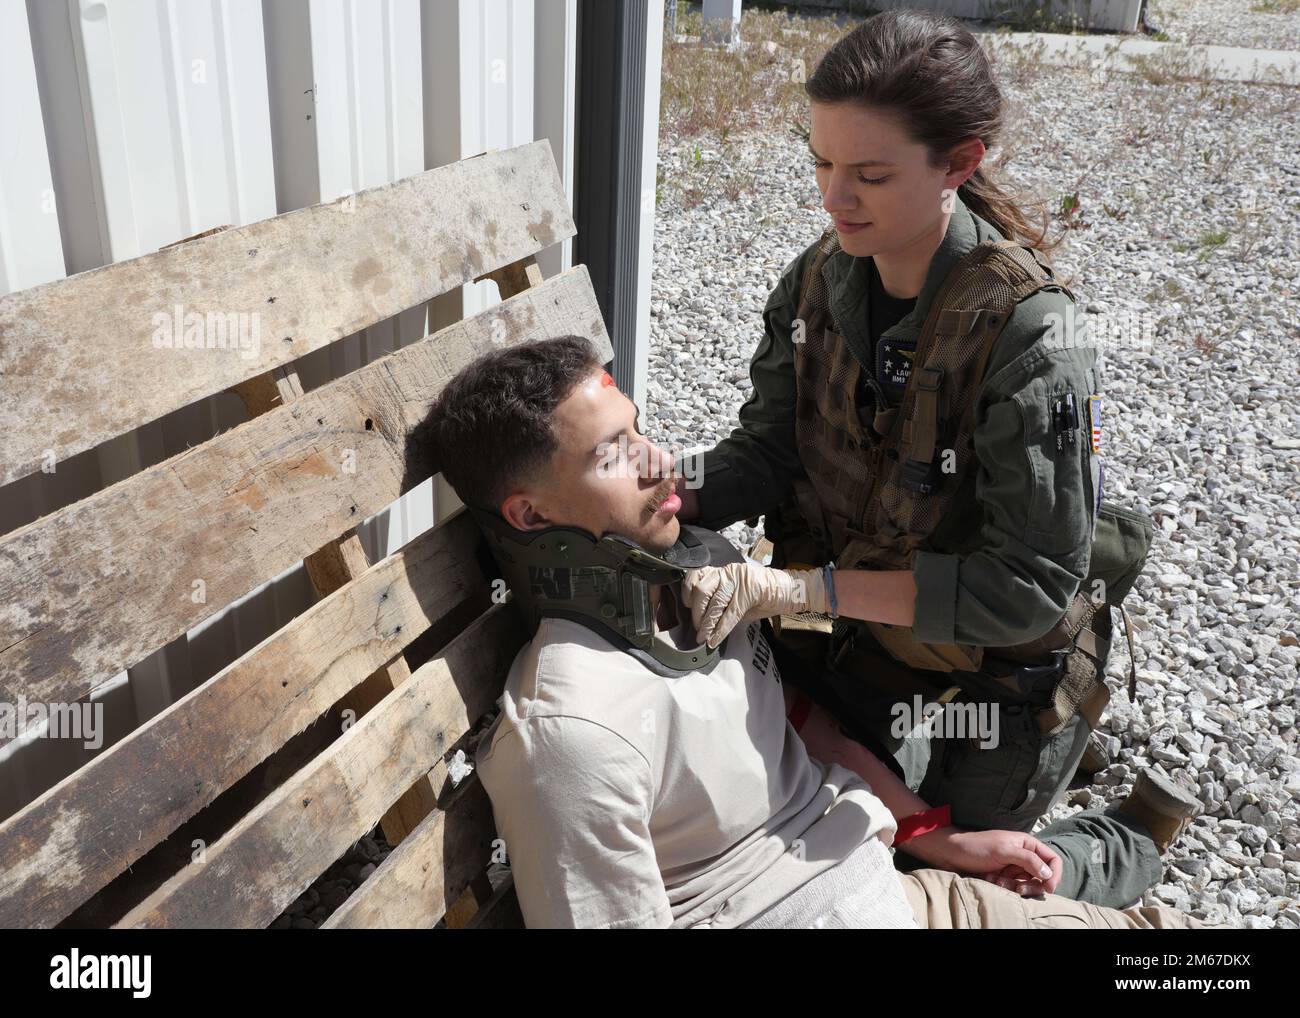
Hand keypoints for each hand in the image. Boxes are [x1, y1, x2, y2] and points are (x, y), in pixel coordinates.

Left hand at [680, 562, 826, 648]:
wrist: (788, 590)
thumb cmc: (762, 595)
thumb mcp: (736, 596)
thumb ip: (719, 603)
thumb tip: (702, 622)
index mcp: (723, 571)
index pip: (696, 576)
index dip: (687, 593)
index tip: (687, 608)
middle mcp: (728, 572)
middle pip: (701, 589)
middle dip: (696, 612)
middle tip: (697, 628)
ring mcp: (739, 580)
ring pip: (714, 601)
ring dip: (707, 623)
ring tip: (704, 637)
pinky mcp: (749, 591)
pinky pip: (730, 613)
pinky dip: (721, 630)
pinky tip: (715, 641)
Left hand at [901, 827, 1061, 896]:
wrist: (951, 853)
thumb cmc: (976, 846)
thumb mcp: (1003, 850)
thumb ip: (1028, 860)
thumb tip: (1048, 874)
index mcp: (1027, 844)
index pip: (1053, 860)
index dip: (1054, 874)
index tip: (1049, 888)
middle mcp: (1024, 855)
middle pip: (1043, 877)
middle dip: (1030, 885)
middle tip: (1017, 888)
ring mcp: (1014, 867)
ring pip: (1028, 885)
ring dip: (1014, 887)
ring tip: (997, 880)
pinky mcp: (1004, 877)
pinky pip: (1014, 889)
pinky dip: (1005, 888)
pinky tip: (991, 880)